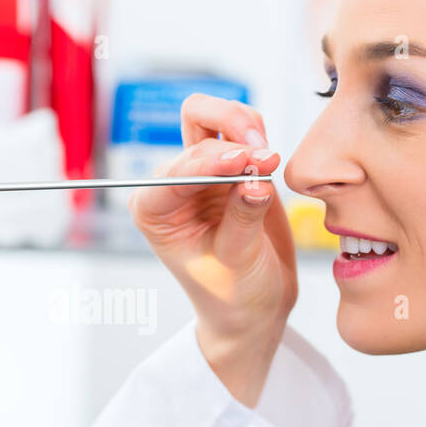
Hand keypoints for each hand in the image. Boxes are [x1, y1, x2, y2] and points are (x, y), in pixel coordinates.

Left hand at [128, 94, 295, 406]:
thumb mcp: (236, 261)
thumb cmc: (233, 295)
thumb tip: (256, 179)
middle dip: (233, 142)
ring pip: (216, 119)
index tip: (243, 161)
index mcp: (154, 210)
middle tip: (266, 159)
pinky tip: (272, 160)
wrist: (255, 307)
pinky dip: (258, 135)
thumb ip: (244, 217)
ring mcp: (202, 172)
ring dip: (245, 129)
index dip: (210, 161)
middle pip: (196, 133)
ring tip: (271, 158)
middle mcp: (172, 185)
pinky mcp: (232, 167)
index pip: (175, 172)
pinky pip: (242, 130)